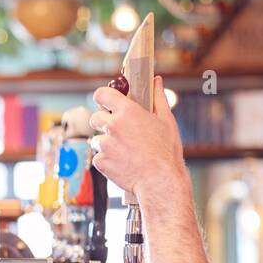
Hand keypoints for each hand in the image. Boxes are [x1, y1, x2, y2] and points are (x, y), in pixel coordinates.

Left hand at [88, 75, 187, 203]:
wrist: (159, 181)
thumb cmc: (166, 151)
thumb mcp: (166, 120)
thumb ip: (158, 98)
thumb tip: (156, 81)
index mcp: (127, 111)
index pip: (102, 94)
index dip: (102, 97)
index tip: (105, 101)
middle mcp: (112, 126)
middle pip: (95, 118)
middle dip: (103, 123)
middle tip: (117, 131)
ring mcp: (105, 145)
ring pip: (97, 140)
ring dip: (106, 144)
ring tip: (124, 151)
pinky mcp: (101, 162)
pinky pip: (98, 158)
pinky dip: (107, 161)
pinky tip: (122, 163)